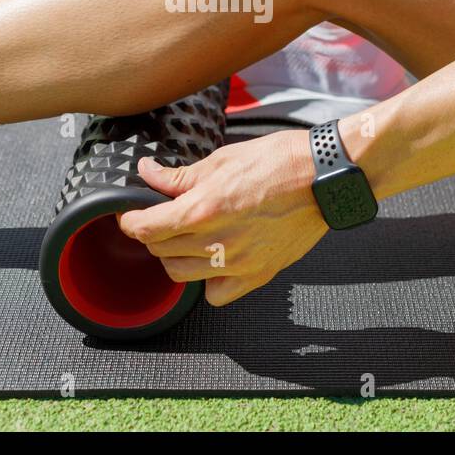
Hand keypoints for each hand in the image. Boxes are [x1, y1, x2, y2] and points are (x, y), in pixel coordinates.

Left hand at [118, 128, 327, 305]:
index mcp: (202, 209)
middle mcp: (216, 242)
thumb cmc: (279, 161)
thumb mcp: (222, 159)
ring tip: (185, 239)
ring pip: (181, 275)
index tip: (131, 216)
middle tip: (162, 219)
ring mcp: (237, 264)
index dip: (131, 221)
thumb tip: (147, 174)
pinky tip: (213, 262)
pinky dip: (208, 282)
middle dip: (153, 234)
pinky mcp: (257, 275)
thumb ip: (179, 176)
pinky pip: (216, 295)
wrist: (324, 178)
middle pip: (160, 251)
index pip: (146, 228)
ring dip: (175, 258)